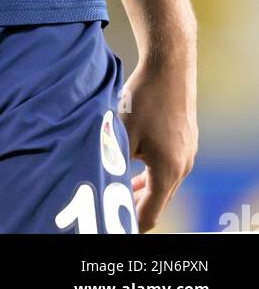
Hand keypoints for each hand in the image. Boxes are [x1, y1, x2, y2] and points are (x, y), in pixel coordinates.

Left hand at [121, 38, 197, 232]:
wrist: (169, 66)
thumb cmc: (144, 98)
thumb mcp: (121, 132)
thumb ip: (114, 161)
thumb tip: (100, 182)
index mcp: (167, 171)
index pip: (150, 213)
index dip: (130, 222)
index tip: (113, 223)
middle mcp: (183, 167)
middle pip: (158, 200)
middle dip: (134, 206)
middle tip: (109, 206)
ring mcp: (188, 153)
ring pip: (163, 183)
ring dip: (142, 188)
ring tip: (118, 187)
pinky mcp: (187, 140)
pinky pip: (168, 167)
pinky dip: (151, 172)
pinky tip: (133, 163)